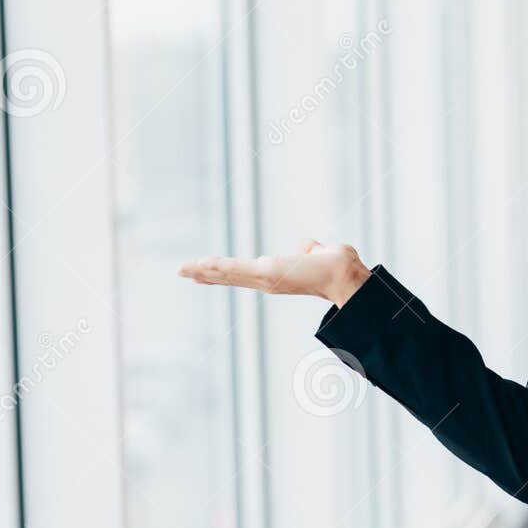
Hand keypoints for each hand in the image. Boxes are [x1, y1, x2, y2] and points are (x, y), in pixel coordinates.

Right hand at [178, 239, 371, 306]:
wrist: (345, 275)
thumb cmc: (337, 266)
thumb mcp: (319, 254)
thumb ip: (310, 250)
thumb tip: (308, 245)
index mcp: (276, 276)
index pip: (243, 274)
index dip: (223, 273)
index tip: (205, 273)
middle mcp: (268, 281)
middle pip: (229, 276)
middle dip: (205, 274)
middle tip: (182, 271)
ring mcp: (265, 279)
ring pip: (227, 273)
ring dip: (204, 270)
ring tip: (182, 268)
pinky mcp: (267, 274)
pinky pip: (235, 269)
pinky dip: (216, 267)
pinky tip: (199, 265)